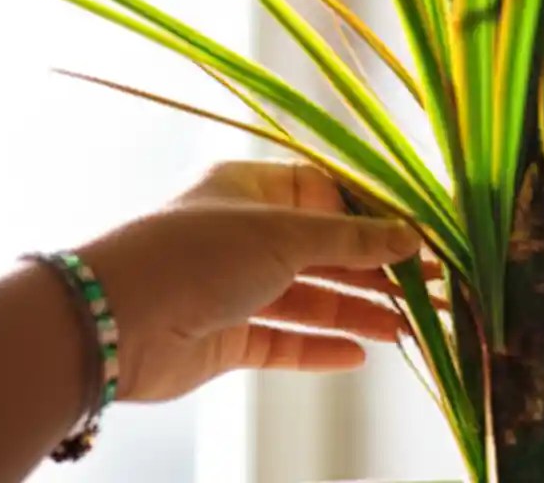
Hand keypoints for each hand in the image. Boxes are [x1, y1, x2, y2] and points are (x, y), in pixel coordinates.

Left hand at [76, 160, 424, 401]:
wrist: (113, 321)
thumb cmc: (194, 253)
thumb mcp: (285, 233)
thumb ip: (352, 240)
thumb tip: (409, 236)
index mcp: (250, 189)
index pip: (326, 195)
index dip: (372, 215)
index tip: (418, 235)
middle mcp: (243, 234)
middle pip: (324, 250)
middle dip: (376, 269)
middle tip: (430, 286)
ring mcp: (234, 287)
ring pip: (310, 298)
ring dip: (358, 311)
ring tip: (409, 327)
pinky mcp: (225, 337)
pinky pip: (284, 340)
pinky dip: (320, 347)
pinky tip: (360, 355)